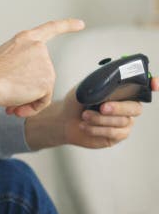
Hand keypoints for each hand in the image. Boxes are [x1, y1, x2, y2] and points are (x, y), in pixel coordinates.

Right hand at [0, 19, 84, 116]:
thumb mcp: (5, 57)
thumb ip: (21, 62)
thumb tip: (27, 84)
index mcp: (26, 39)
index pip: (51, 29)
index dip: (67, 26)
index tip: (80, 24)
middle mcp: (39, 49)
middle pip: (42, 72)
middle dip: (27, 86)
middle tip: (10, 93)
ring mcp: (45, 64)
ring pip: (41, 88)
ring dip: (26, 98)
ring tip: (9, 98)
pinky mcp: (47, 81)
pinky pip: (43, 100)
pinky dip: (31, 107)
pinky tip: (17, 107)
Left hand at [26, 77, 158, 149]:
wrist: (64, 119)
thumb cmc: (76, 102)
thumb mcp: (85, 87)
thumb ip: (100, 82)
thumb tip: (111, 78)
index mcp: (123, 92)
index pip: (144, 88)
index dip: (153, 85)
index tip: (155, 84)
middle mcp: (127, 107)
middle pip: (135, 108)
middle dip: (118, 108)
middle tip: (101, 107)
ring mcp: (124, 122)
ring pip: (122, 122)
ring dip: (100, 119)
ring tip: (84, 116)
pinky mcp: (117, 136)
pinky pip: (114, 133)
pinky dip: (97, 129)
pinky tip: (86, 125)